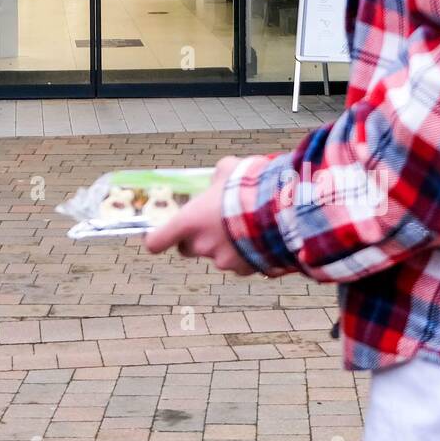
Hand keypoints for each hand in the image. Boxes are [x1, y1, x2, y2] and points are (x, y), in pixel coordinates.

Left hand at [143, 156, 259, 274]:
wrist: (283, 212)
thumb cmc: (248, 188)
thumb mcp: (228, 170)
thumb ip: (216, 178)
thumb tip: (218, 180)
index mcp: (189, 223)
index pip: (156, 242)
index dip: (157, 238)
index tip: (159, 234)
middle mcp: (202, 246)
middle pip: (188, 249)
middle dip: (197, 239)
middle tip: (213, 223)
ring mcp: (224, 261)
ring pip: (218, 256)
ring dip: (226, 245)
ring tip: (247, 225)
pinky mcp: (245, 270)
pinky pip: (240, 263)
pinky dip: (247, 254)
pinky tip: (261, 237)